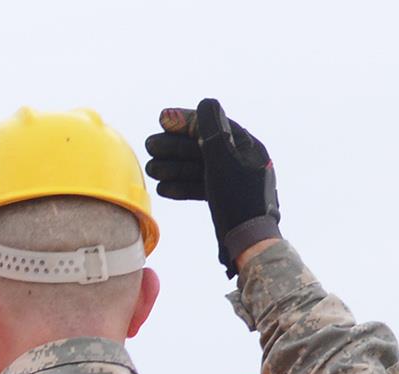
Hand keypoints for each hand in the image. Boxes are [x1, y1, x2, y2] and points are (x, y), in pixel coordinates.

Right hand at [146, 98, 280, 272]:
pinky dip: (183, 186)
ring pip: (199, 168)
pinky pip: (201, 187)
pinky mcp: (225, 200)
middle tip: (149, 145)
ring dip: (173, 167)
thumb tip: (205, 104)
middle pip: (202, 147)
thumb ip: (211, 132)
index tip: (162, 119)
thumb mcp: (222, 161)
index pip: (214, 125)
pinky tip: (163, 189)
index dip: (187, 120)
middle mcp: (242, 161)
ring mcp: (233, 182)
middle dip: (174, 146)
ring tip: (151, 169)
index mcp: (247, 146)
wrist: (249, 244)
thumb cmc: (238, 201)